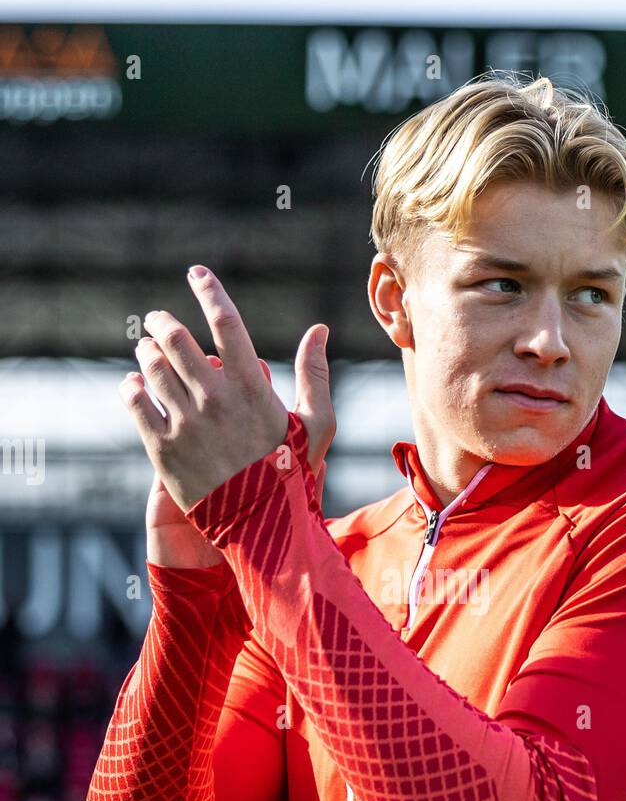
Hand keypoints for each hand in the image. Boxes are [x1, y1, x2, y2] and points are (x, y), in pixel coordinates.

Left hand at [120, 265, 335, 513]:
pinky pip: (137, 403)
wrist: (261, 527)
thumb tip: (320, 330)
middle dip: (163, 322)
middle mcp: (215, 398)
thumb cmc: (292, 474)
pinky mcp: (163, 448)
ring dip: (145, 352)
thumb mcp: (317, 425)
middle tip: (158, 320)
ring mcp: (186, 422)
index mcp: (251, 387)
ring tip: (145, 350)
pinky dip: (131, 387)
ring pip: (153, 368)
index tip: (196, 273)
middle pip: (177, 340)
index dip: (208, 290)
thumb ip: (315, 374)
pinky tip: (132, 384)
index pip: (225, 322)